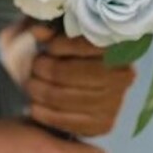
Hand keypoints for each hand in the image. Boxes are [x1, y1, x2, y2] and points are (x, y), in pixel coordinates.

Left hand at [15, 23, 135, 137]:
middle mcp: (122, 75)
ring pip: (69, 98)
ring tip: (30, 84)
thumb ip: (46, 29)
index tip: (46, 46)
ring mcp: (115, 102)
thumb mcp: (54, 33)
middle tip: (34, 67)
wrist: (69, 84)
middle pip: (76, 73)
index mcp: (117, 46)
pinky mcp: (103, 124)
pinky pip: (69, 121)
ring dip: (42, 91)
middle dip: (48, 69)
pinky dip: (46, 114)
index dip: (62, 45)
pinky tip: (34, 106)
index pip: (87, 45)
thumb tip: (40, 32)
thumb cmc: (62, 51)